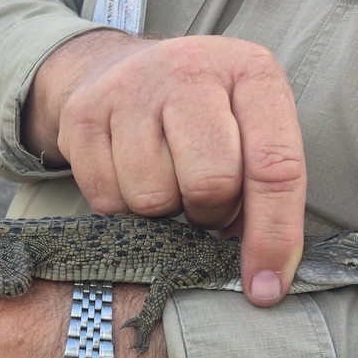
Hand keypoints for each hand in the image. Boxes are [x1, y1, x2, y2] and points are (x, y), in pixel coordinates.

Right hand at [23, 31, 305, 305]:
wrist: (118, 69)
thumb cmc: (200, 115)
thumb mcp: (247, 129)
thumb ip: (264, 190)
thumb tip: (261, 273)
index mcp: (250, 72)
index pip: (274, 165)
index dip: (274, 236)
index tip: (265, 289)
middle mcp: (190, 68)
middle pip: (210, 183)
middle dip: (208, 213)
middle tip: (201, 202)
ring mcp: (131, 87)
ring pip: (153, 197)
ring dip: (162, 211)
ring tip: (164, 181)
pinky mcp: (83, 114)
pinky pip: (106, 200)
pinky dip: (122, 207)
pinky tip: (129, 177)